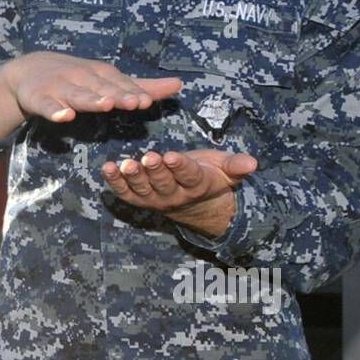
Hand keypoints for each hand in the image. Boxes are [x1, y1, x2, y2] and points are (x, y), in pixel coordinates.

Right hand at [0, 51, 180, 136]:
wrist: (28, 71)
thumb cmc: (77, 78)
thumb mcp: (108, 80)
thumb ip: (141, 86)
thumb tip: (179, 84)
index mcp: (101, 74)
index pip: (120, 84)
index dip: (132, 92)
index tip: (145, 101)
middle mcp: (82, 78)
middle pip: (102, 88)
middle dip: (118, 94)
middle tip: (133, 102)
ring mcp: (60, 87)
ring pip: (77, 95)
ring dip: (91, 99)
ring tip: (105, 105)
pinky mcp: (39, 98)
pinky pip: (47, 106)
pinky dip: (55, 110)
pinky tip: (64, 117)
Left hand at [101, 148, 257, 237]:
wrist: (195, 203)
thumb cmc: (209, 175)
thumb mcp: (226, 169)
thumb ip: (236, 165)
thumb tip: (253, 162)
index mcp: (196, 184)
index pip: (188, 176)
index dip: (180, 167)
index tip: (172, 156)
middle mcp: (174, 195)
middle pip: (163, 183)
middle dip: (155, 170)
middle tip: (148, 158)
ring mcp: (154, 199)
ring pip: (143, 189)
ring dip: (133, 177)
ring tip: (125, 164)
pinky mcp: (138, 198)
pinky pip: (125, 192)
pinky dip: (115, 182)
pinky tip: (106, 168)